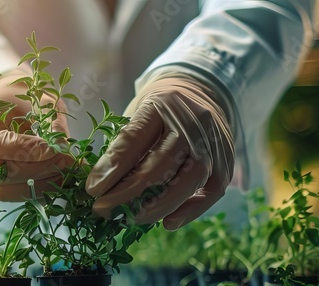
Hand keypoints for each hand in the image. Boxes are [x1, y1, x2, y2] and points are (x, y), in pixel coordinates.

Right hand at [0, 68, 72, 200]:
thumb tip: (63, 145)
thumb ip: (50, 117)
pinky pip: (10, 193)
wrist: (4, 103)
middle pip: (0, 171)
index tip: (54, 148)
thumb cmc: (20, 95)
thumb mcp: (36, 96)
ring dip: (41, 183)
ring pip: (6, 189)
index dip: (24, 149)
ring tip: (67, 171)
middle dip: (39, 168)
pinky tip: (56, 178)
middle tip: (69, 161)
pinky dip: (35, 188)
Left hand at [86, 72, 233, 229]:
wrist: (199, 94)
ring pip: (187, 181)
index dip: (111, 168)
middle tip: (103, 210)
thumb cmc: (159, 110)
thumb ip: (124, 145)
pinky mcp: (226, 163)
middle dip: (126, 194)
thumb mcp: (137, 113)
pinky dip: (189, 211)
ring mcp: (213, 144)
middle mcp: (192, 123)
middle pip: (159, 165)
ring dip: (156, 206)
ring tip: (130, 218)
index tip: (92, 190)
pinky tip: (167, 223)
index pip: (134, 140)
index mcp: (162, 104)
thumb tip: (101, 186)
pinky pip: (210, 192)